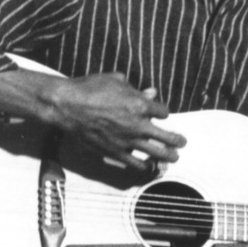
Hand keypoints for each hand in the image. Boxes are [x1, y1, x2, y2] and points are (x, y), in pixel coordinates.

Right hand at [40, 72, 185, 172]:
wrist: (66, 105)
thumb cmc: (89, 88)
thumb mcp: (115, 81)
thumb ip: (135, 89)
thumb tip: (151, 93)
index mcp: (139, 105)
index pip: (164, 112)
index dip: (162, 113)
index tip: (160, 113)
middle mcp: (138, 125)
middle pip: (169, 138)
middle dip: (178, 141)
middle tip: (181, 142)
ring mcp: (128, 141)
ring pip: (158, 154)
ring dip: (169, 156)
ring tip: (174, 157)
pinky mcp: (115, 152)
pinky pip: (137, 164)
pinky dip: (146, 166)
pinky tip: (149, 166)